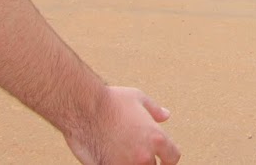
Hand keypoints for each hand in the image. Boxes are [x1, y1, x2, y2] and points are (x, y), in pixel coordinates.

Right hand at [64, 86, 178, 164]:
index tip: (162, 158)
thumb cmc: (109, 100)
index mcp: (156, 138)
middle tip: (137, 153)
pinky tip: (109, 157)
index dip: (168, 158)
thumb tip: (165, 115)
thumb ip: (154, 110)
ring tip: (123, 155)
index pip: (173, 158)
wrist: (83, 107)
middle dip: (148, 162)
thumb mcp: (138, 98)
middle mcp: (143, 156)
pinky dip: (114, 164)